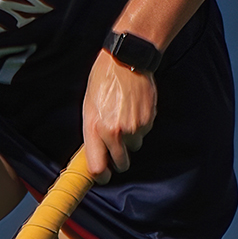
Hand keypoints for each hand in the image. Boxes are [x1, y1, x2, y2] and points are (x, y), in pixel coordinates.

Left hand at [82, 48, 156, 182]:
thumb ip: (91, 134)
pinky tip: (133, 110)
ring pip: (134, 147)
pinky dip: (140, 127)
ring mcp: (134, 127)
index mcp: (95, 129)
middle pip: (121, 163)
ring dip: (130, 139)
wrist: (125, 62)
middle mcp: (116, 132)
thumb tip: (95, 155)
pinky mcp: (148, 120)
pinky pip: (144, 133)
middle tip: (115, 145)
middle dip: (118, 158)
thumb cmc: (103, 82)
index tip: (102, 176)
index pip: (98, 167)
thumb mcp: (88, 108)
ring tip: (123, 117)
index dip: (100, 176)